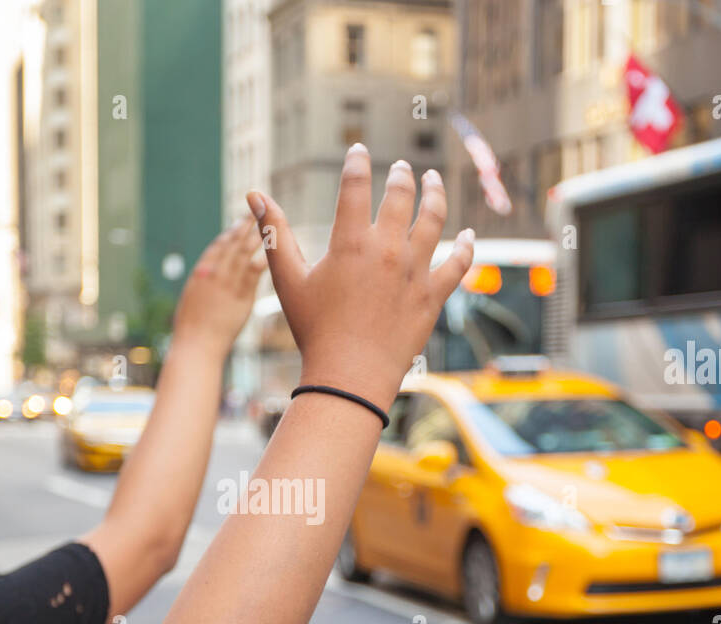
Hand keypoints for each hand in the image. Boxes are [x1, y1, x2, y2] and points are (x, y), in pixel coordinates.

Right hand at [170, 216, 265, 353]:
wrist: (196, 346)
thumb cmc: (191, 332)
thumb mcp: (192, 304)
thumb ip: (204, 290)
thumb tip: (210, 286)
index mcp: (200, 274)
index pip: (217, 247)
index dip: (230, 233)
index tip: (239, 223)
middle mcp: (214, 274)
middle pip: (233, 244)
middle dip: (246, 227)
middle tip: (258, 214)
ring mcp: (227, 284)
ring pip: (245, 253)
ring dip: (257, 236)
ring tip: (270, 225)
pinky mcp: (241, 297)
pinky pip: (255, 272)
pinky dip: (264, 258)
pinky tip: (276, 250)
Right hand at [247, 145, 473, 409]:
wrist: (350, 377)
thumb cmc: (314, 331)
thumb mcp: (288, 281)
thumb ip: (273, 233)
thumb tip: (253, 195)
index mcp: (350, 242)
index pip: (356, 185)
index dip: (357, 162)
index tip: (359, 150)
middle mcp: (387, 250)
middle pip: (401, 196)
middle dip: (401, 176)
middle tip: (401, 168)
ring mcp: (414, 272)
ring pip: (434, 219)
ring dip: (435, 195)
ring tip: (434, 181)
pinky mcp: (432, 296)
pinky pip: (457, 264)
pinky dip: (465, 246)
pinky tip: (468, 235)